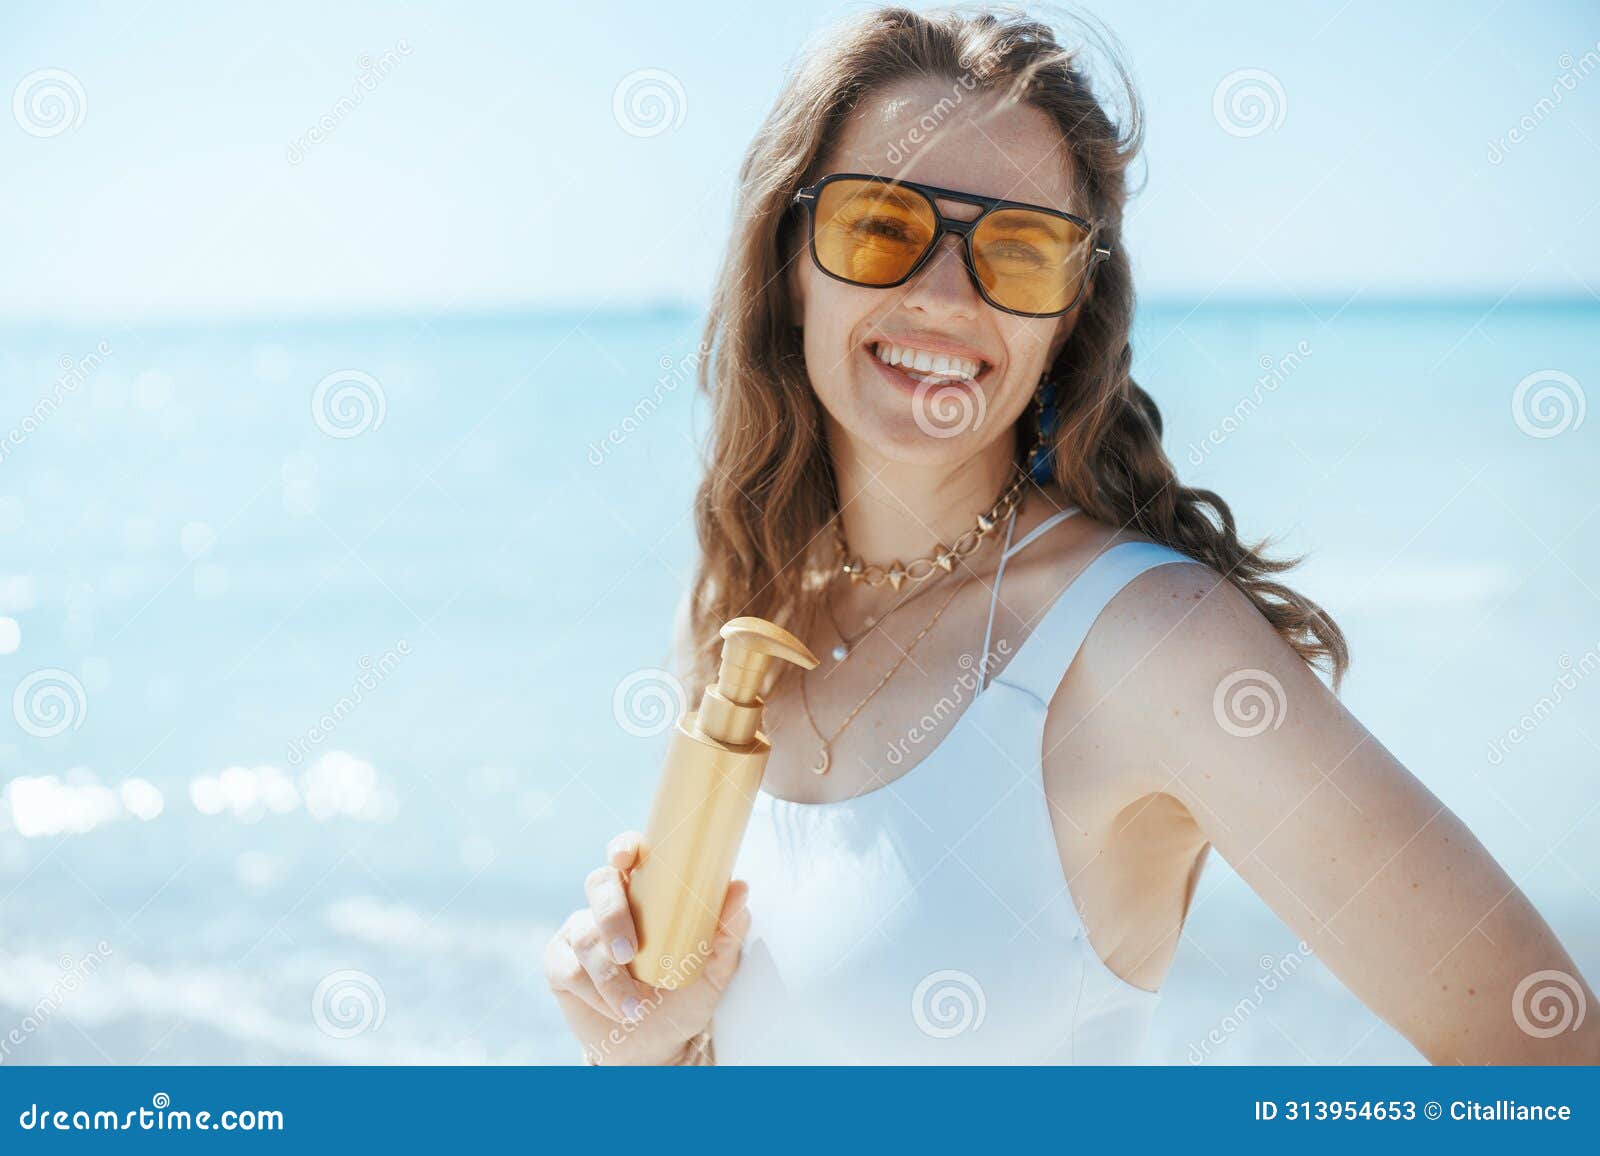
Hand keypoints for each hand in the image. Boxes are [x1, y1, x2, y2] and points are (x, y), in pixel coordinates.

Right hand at [545, 829, 751, 1064]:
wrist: (656, 1046)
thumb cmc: (685, 997)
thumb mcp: (713, 970)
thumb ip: (727, 933)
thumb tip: (740, 889)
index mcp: (647, 894)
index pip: (630, 855)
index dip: (623, 847)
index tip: (625, 857)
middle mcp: (610, 905)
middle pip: (598, 884)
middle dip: (611, 916)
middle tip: (630, 953)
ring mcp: (581, 932)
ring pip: (584, 936)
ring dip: (609, 977)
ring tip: (635, 1008)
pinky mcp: (560, 964)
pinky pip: (567, 969)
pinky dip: (594, 993)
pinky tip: (615, 1011)